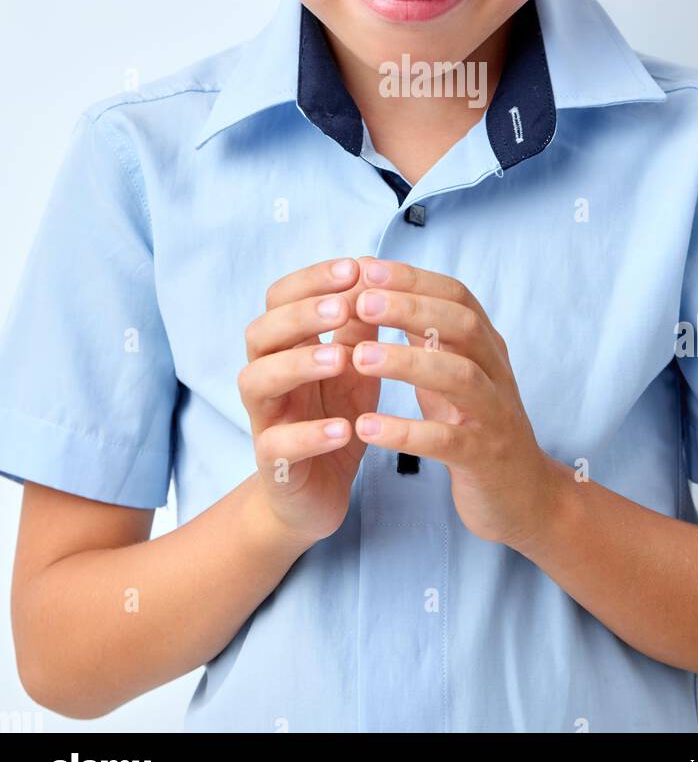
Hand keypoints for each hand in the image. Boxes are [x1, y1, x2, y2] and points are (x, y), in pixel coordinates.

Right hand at [239, 256, 381, 541]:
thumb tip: (375, 273)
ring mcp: (265, 419)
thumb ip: (359, 326)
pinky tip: (343, 429)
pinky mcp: (273, 464)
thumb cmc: (335, 418)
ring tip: (340, 359)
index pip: (281, 298)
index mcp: (286, 347)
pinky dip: (309, 434)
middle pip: (261, 332)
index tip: (353, 267)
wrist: (317, 494)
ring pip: (257, 381)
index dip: (312, 279)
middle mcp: (266, 376)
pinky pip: (278, 445)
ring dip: (298, 364)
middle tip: (342, 306)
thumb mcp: (355, 367)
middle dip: (300, 315)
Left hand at [348, 259, 554, 548]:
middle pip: (461, 325)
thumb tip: (382, 287)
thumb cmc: (474, 424)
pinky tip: (368, 427)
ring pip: (459, 376)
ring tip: (358, 357)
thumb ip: (427, 334)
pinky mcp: (484, 458)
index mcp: (486, 346)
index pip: (456, 296)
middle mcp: (496, 372)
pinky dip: (407, 432)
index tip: (367, 267)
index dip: (414, 279)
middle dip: (410, 308)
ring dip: (407, 363)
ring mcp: (494, 415)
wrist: (523, 495)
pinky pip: (447, 441)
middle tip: (361, 301)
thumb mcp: (452, 372)